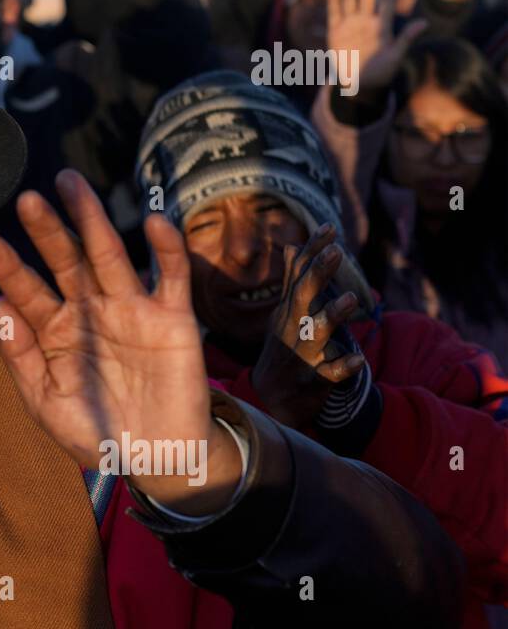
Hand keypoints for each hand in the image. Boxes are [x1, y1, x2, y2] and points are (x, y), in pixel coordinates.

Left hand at [0, 170, 241, 515]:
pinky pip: (170, 277)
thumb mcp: (46, 404)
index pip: (28, 291)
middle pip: (66, 261)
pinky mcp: (172, 318)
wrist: (158, 460)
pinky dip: (166, 249)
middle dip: (47, 230)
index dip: (10, 268)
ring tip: (71, 184)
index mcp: (56, 331)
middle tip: (26, 199)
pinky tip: (153, 221)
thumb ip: (21, 358)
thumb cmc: (97, 432)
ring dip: (92, 220)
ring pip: (109, 255)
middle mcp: (91, 311)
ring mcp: (131, 310)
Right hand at [251, 226, 365, 427]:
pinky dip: (343, 367)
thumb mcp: (284, 314)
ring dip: (331, 316)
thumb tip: (292, 246)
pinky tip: (358, 359)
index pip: (299, 274)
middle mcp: (292, 328)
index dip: (313, 251)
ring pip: (315, 333)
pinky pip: (329, 374)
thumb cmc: (283, 351)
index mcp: (288, 311)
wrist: (269, 402)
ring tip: (350, 300)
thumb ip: (292, 280)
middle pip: (302, 296)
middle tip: (336, 251)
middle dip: (318, 274)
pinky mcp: (313, 381)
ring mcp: (302, 354)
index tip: (330, 227)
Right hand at [327, 0, 427, 94]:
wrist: (359, 85)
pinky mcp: (336, 32)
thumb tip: (424, 23)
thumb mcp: (396, 56)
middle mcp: (366, 21)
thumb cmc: (380, 72)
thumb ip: (406, 38)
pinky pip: (334, 12)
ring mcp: (350, 25)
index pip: (388, 0)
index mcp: (382, 26)